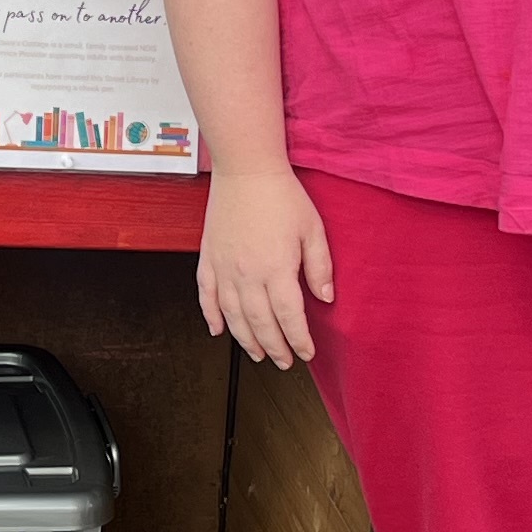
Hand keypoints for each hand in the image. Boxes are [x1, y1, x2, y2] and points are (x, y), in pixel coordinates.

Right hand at [196, 162, 333, 367]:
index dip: (299, 340)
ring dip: (245, 340)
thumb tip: (325, 299)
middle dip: (274, 348)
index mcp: (276, 269)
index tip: (306, 353)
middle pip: (260, 324)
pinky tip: (219, 330)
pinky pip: (206, 296)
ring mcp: (224, 268)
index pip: (289, 318)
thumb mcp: (313, 229)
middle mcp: (247, 275)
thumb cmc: (282, 195)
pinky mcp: (209, 259)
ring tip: (257, 354)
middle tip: (283, 362)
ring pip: (233, 317)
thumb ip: (320, 267)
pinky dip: (211, 316)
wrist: (246, 169)